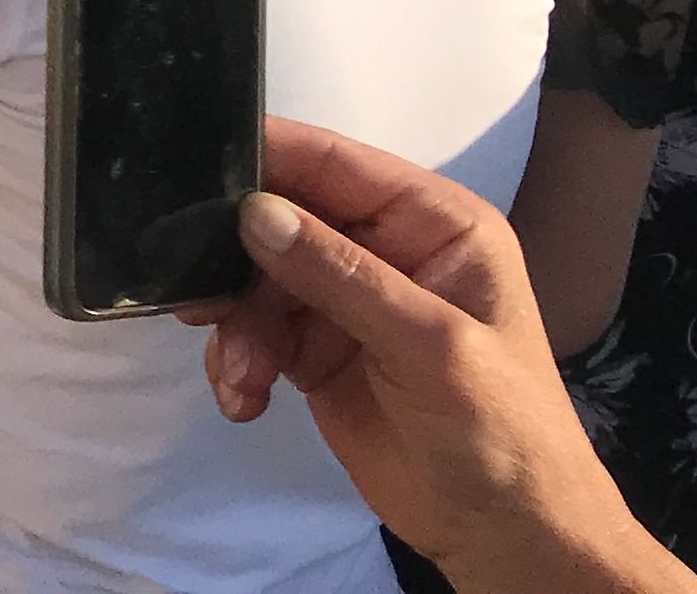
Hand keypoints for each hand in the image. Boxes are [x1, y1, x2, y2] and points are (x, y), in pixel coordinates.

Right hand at [187, 120, 686, 590]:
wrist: (506, 538)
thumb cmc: (501, 433)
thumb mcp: (431, 347)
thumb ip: (341, 275)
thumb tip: (253, 212)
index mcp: (431, 222)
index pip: (334, 163)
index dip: (265, 157)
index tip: (189, 168)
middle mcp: (384, 247)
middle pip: (280, 219)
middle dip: (237, 262)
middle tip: (199, 301)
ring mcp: (348, 299)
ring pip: (256, 278)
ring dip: (236, 326)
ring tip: (239, 377)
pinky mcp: (317, 350)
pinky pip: (254, 330)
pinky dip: (238, 360)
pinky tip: (244, 399)